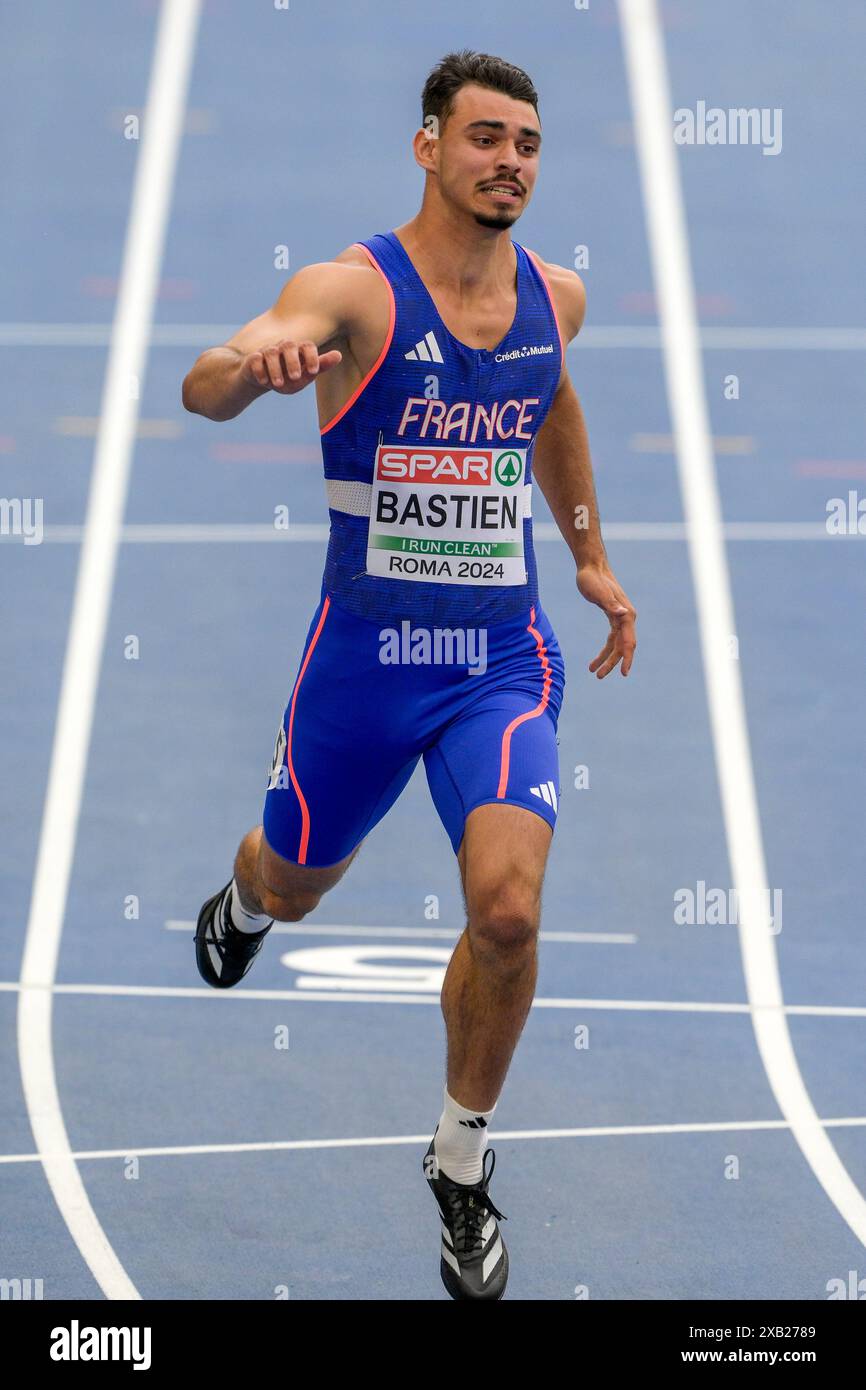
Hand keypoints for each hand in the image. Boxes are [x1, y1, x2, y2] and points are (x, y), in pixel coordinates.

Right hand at [240, 339, 341, 393]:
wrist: (262, 381)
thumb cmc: (287, 378)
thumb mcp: (305, 376)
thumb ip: (321, 366)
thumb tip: (339, 355)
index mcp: (299, 351)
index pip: (307, 346)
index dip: (312, 356)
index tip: (314, 371)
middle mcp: (283, 348)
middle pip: (289, 345)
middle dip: (292, 361)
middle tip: (295, 377)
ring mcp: (268, 351)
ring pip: (271, 352)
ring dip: (275, 369)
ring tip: (278, 384)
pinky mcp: (253, 358)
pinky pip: (255, 359)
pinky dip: (260, 370)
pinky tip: (264, 382)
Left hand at [577, 562, 636, 677]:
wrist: (590, 567)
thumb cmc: (592, 579)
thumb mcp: (598, 592)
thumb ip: (610, 604)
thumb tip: (623, 614)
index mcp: (626, 614)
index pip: (628, 641)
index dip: (627, 658)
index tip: (624, 673)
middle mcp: (626, 617)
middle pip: (622, 646)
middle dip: (613, 663)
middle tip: (599, 676)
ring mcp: (620, 617)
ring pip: (616, 644)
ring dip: (607, 659)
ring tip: (594, 671)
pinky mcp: (612, 616)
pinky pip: (612, 638)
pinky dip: (605, 649)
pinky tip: (596, 659)